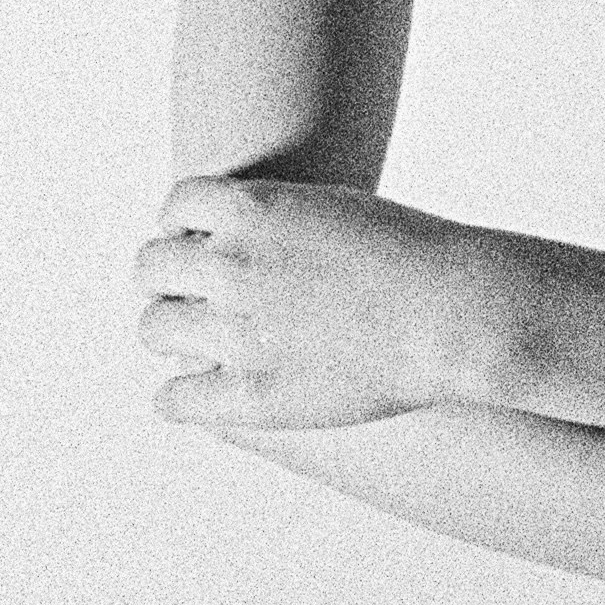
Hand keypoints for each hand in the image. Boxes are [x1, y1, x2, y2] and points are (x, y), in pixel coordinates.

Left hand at [137, 176, 478, 428]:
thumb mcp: (336, 209)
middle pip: (151, 266)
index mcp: (253, 209)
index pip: (176, 205)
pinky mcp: (251, 394)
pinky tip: (201, 391)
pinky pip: (175, 399)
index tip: (201, 241)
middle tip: (192, 293)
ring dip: (170, 329)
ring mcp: (237, 332)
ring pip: (154, 328)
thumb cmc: (413, 257)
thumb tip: (242, 232)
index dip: (185, 224)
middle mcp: (232, 266)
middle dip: (169, 277)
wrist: (453, 313)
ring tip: (196, 338)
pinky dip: (180, 395)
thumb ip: (279, 219)